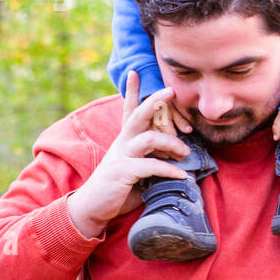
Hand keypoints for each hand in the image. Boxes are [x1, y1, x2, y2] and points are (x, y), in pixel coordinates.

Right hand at [66, 71, 190, 238]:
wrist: (94, 208)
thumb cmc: (119, 187)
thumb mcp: (138, 169)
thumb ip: (153, 159)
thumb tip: (181, 158)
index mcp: (125, 139)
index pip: (129, 110)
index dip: (132, 91)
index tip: (135, 71)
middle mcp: (122, 143)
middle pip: (138, 116)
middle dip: (154, 101)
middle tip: (171, 91)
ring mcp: (121, 156)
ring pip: (148, 139)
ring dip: (171, 144)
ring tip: (186, 153)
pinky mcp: (123, 172)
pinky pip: (149, 166)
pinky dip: (168, 170)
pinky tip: (182, 176)